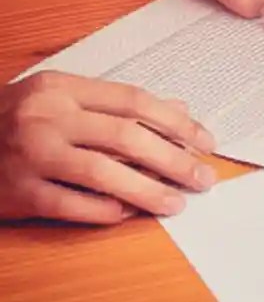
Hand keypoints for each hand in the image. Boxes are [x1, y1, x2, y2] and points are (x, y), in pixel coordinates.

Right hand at [0, 71, 216, 223]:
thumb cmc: (11, 123)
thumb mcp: (58, 100)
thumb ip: (114, 105)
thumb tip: (178, 109)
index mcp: (59, 88)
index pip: (133, 101)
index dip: (177, 122)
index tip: (206, 141)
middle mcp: (45, 117)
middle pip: (126, 136)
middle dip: (173, 159)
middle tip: (203, 178)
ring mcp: (30, 155)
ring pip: (105, 174)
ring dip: (149, 190)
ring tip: (177, 202)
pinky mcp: (18, 193)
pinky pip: (74, 206)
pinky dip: (108, 211)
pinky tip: (131, 213)